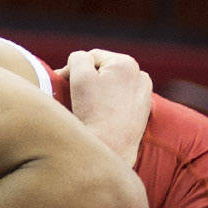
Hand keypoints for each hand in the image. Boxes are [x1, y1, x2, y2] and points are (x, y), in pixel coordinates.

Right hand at [57, 49, 151, 166]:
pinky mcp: (142, 113)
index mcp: (126, 63)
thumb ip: (78, 58)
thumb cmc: (93, 114)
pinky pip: (121, 100)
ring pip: (113, 85)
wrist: (109, 150)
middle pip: (104, 70)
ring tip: (89, 108)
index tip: (63, 85)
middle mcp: (140, 75)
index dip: (74, 69)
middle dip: (89, 80)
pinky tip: (102, 115)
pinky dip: (110, 104)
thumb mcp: (79, 77)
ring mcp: (144, 95)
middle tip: (75, 97)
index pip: (91, 57)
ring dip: (100, 91)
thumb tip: (80, 61)